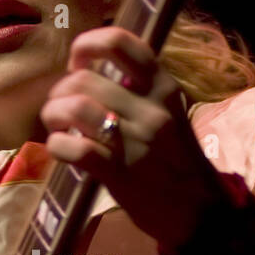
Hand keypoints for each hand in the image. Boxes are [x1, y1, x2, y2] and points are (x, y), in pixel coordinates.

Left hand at [40, 25, 224, 254]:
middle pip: (83, 78)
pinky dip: (57, 145)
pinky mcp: (121, 173)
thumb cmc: (178, 162)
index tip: (78, 63)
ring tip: (56, 126)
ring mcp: (136, 141)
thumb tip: (88, 75)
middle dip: (59, 91)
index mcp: (164, 87)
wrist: (201, 212)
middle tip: (60, 107)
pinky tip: (60, 149)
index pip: (120, 42)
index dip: (87, 45)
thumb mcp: (169, 115)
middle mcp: (152, 109)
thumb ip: (138, 93)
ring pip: (75, 107)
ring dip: (53, 114)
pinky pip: (75, 148)